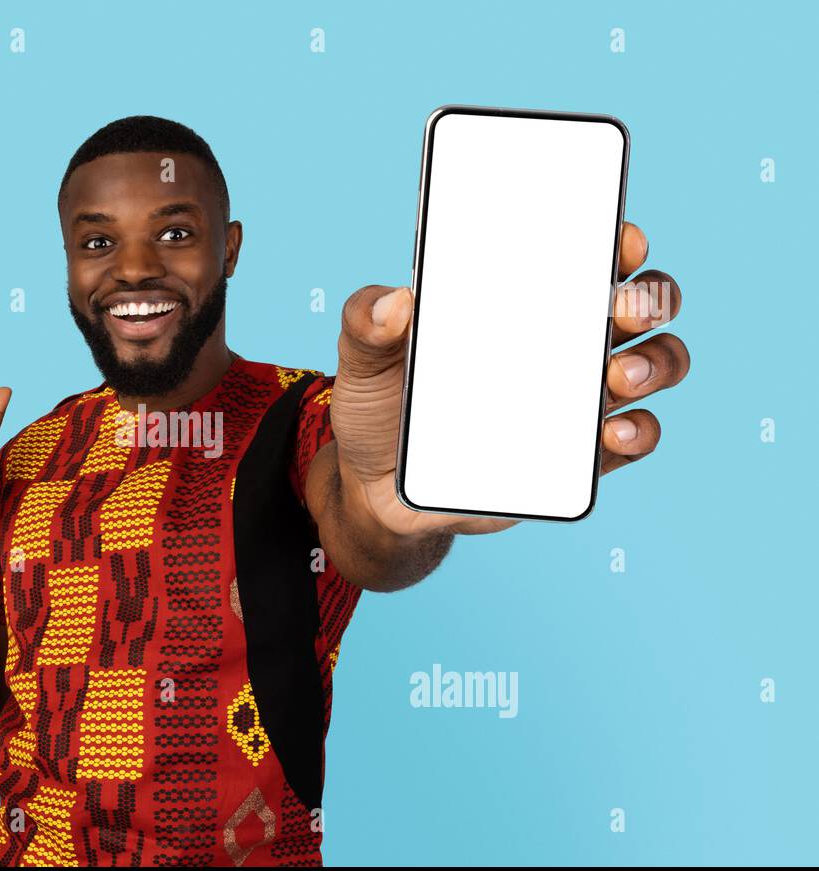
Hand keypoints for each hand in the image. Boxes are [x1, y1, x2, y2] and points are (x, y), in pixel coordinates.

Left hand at [332, 222, 687, 536]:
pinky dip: (638, 433)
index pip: (587, 257)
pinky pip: (631, 441)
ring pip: (653, 365)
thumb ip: (365, 322)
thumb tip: (396, 302)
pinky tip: (611, 433)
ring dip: (655, 364)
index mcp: (522, 301)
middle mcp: (564, 341)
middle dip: (650, 299)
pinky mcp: (576, 458)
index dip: (618, 240)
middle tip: (622, 308)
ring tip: (616, 376)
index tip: (620, 237)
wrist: (375, 487)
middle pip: (642, 304)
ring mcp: (576, 399)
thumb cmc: (380, 403)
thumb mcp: (362, 358)